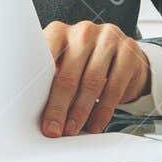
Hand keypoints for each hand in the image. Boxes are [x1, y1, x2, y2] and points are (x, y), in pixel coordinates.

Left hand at [40, 21, 150, 136]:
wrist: (122, 56)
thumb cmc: (82, 64)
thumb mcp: (63, 65)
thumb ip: (48, 79)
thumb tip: (33, 112)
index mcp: (59, 31)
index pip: (44, 57)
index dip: (37, 87)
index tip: (33, 112)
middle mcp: (83, 31)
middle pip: (68, 74)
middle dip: (59, 107)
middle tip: (54, 130)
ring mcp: (108, 38)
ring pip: (92, 81)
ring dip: (80, 112)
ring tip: (72, 130)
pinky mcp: (129, 52)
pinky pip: (115, 86)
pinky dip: (103, 111)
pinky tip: (95, 125)